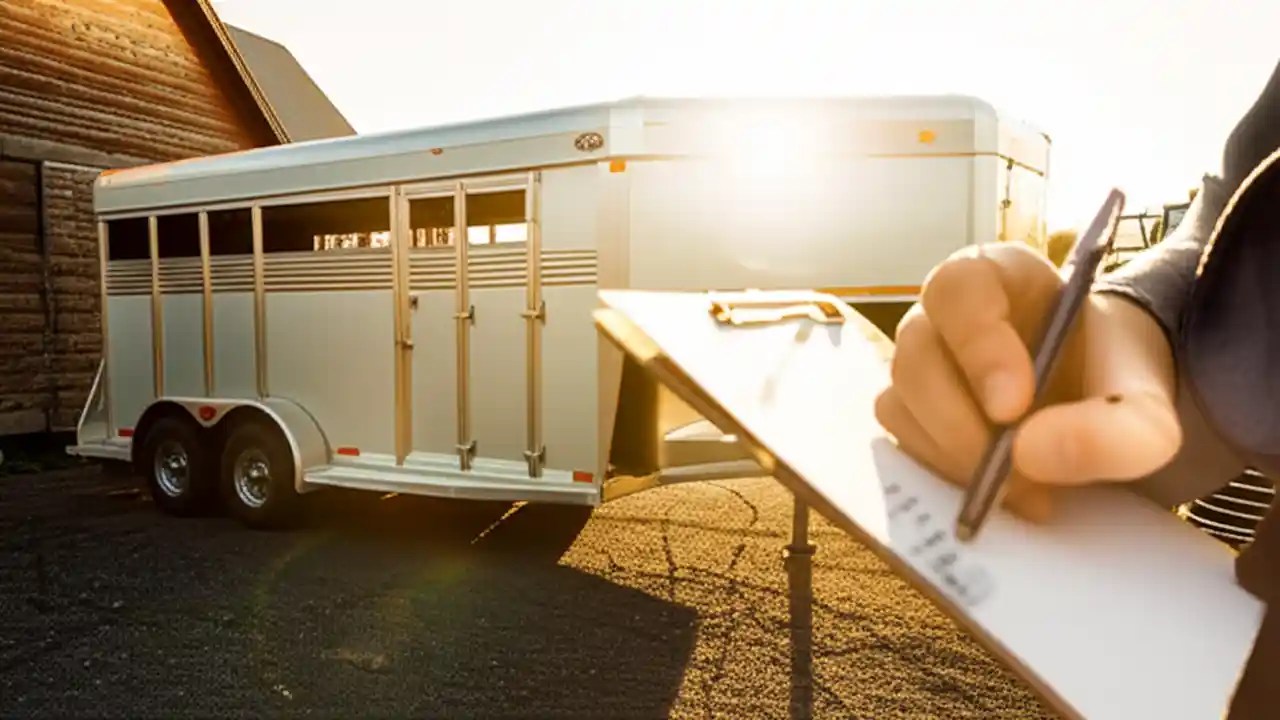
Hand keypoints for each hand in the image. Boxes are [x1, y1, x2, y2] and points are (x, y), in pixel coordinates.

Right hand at [873, 242, 1182, 520]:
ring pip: (902, 404)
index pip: (960, 288)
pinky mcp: (911, 413)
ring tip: (1025, 490)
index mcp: (997, 276)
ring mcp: (920, 364)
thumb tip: (1028, 452)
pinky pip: (904, 443)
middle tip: (1016, 472)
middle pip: (917, 355)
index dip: (977, 345)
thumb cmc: (1114, 385)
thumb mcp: (1144, 409)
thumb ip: (1114, 428)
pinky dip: (946, 474)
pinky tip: (1000, 491)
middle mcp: (943, 315)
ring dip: (956, 455)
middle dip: (961, 422)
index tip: (1012, 408)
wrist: (1104, 412)